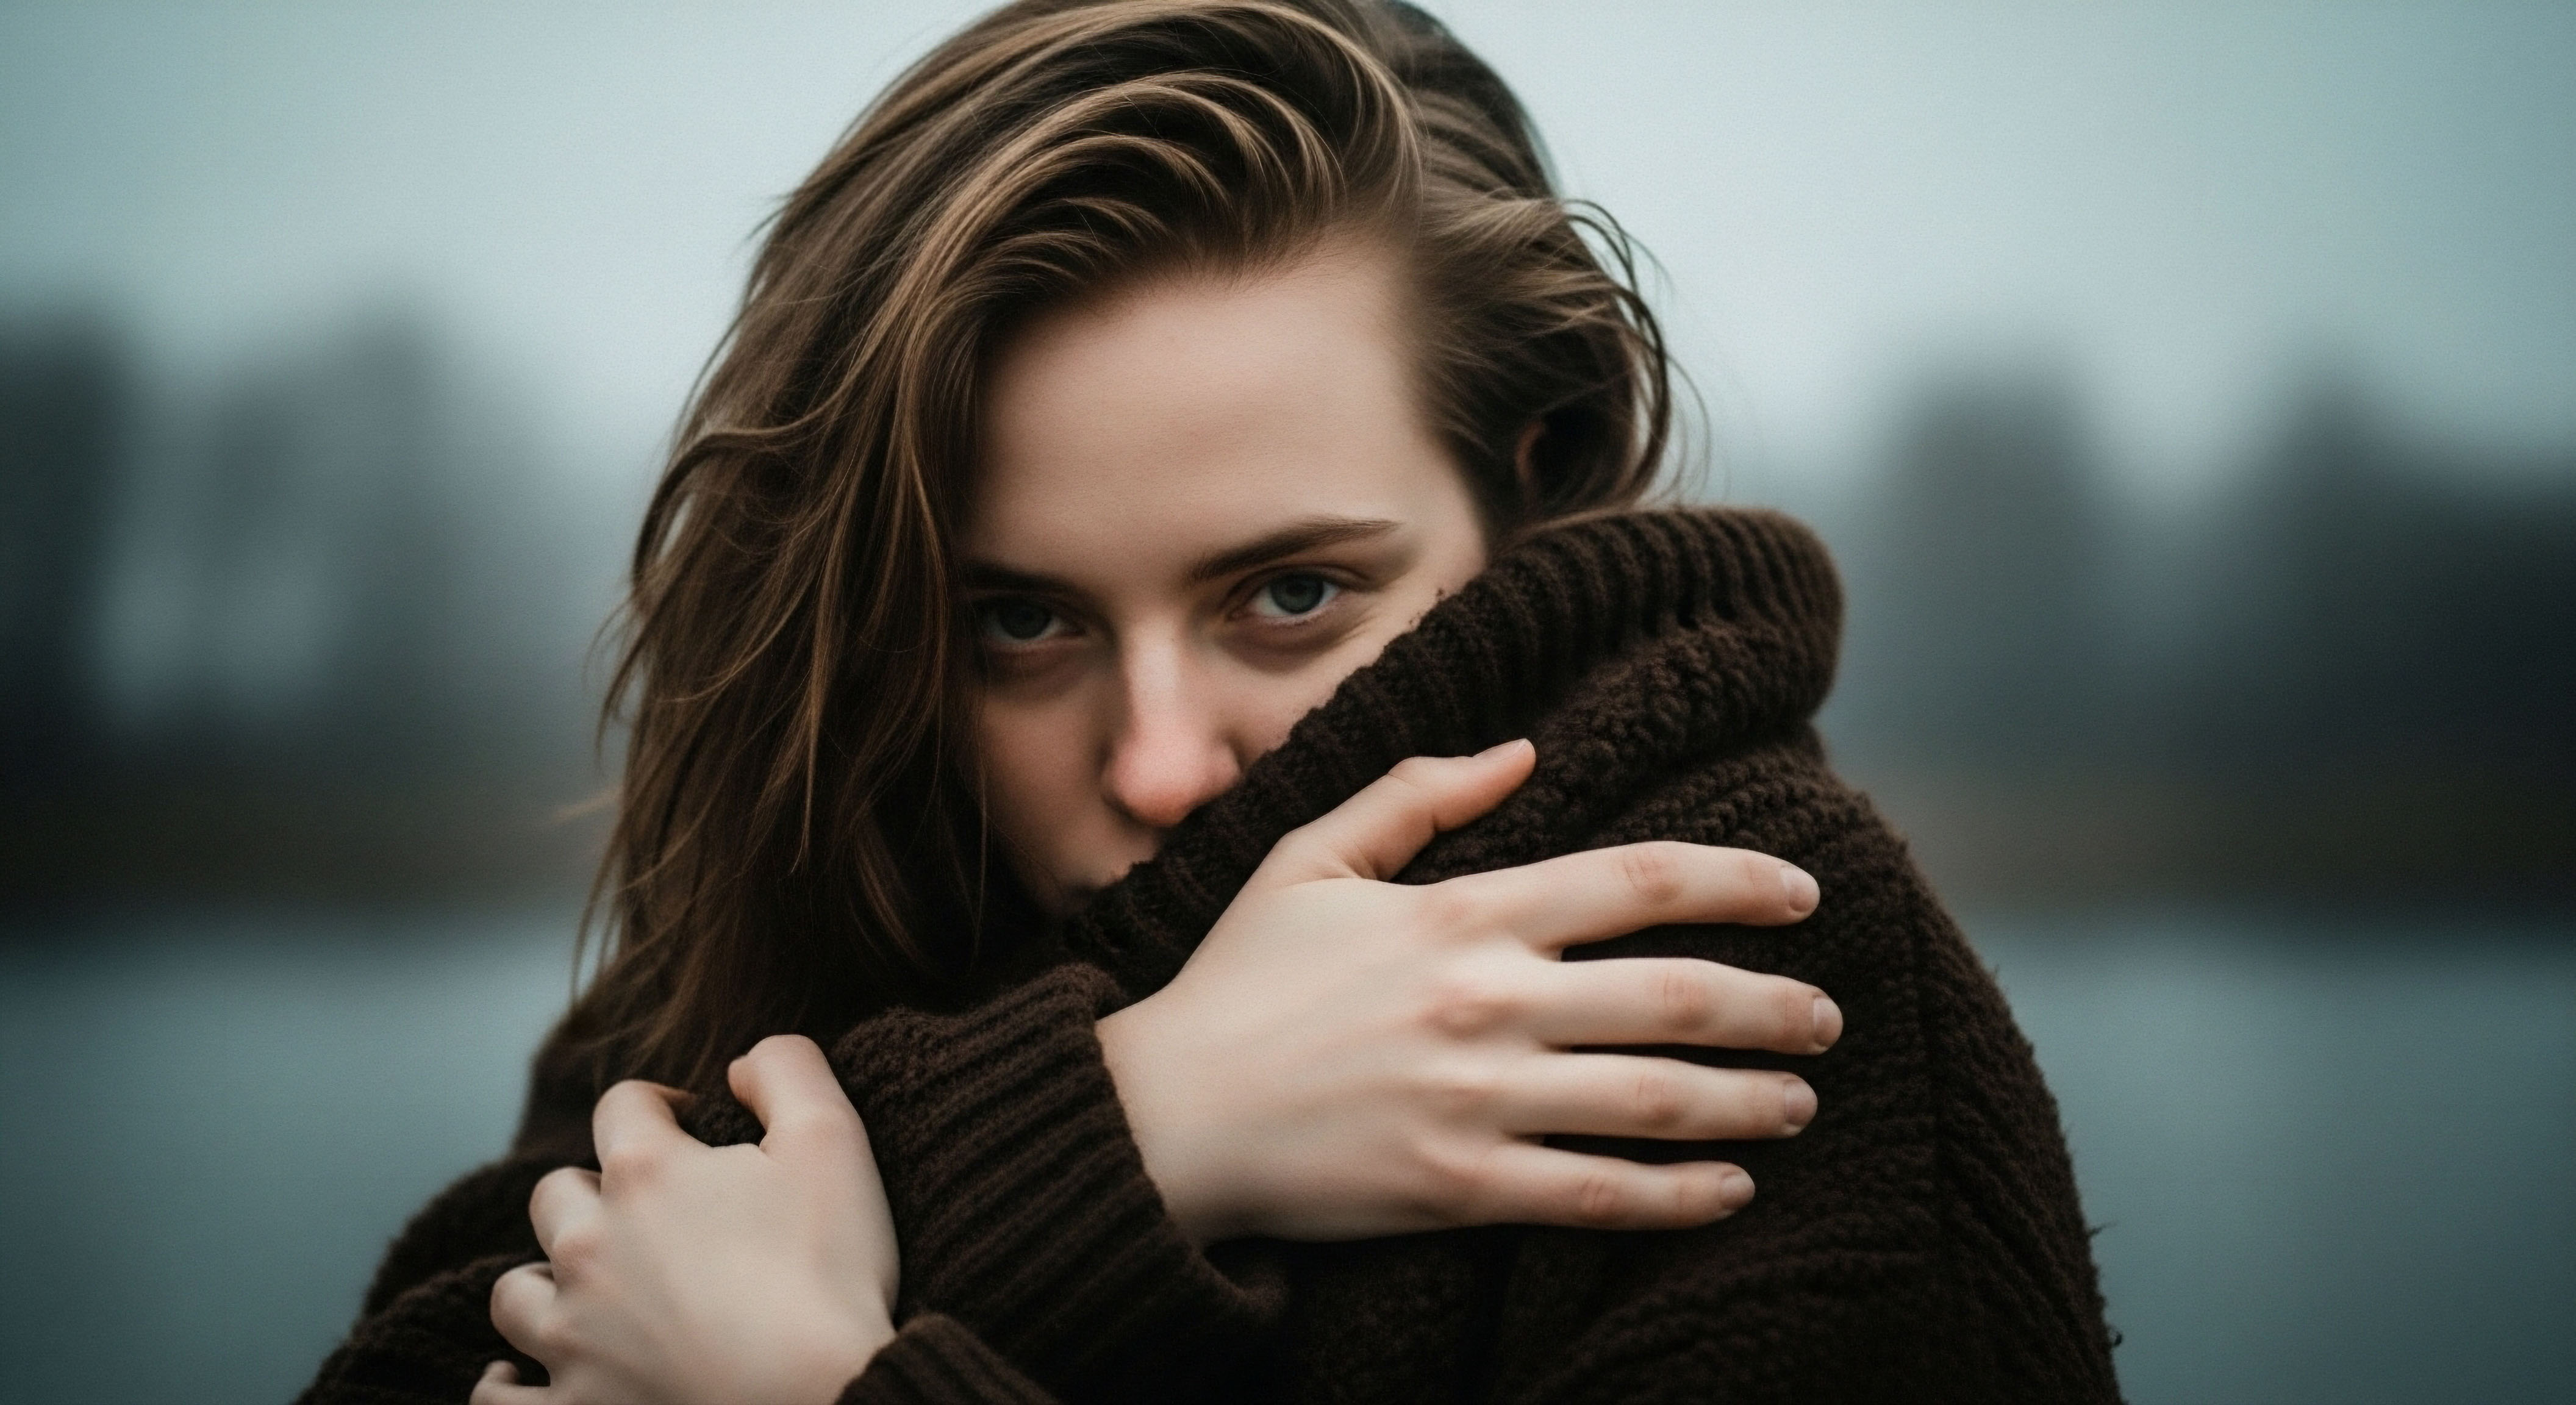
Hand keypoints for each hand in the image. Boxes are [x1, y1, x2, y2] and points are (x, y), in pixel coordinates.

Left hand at [473, 1036, 899, 1404]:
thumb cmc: (831, 1275)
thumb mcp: (833, 1140)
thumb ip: (787, 1070)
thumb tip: (740, 1063)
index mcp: (646, 1173)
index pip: (624, 1105)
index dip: (661, 1107)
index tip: (695, 1130)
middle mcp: (589, 1247)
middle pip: (556, 1194)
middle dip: (598, 1193)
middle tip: (656, 1219)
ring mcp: (570, 1337)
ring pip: (515, 1292)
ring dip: (548, 1281)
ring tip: (592, 1292)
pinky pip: (497, 1399)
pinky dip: (506, 1384)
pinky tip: (522, 1375)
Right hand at [1095, 739, 1837, 1244]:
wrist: (1164, 1117)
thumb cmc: (1237, 984)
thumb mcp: (1309, 859)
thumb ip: (1416, 795)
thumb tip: (1522, 751)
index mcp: (1460, 914)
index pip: (1637, 881)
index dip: (1739, 884)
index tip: (1805, 897)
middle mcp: (1485, 1003)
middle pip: (1675, 997)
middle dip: (1776, 1007)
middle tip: (1829, 1017)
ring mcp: (1476, 1100)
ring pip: (1654, 1101)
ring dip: (1750, 1102)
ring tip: (1803, 1102)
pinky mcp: (1459, 1187)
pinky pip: (1596, 1195)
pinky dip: (1678, 1196)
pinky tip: (1730, 1188)